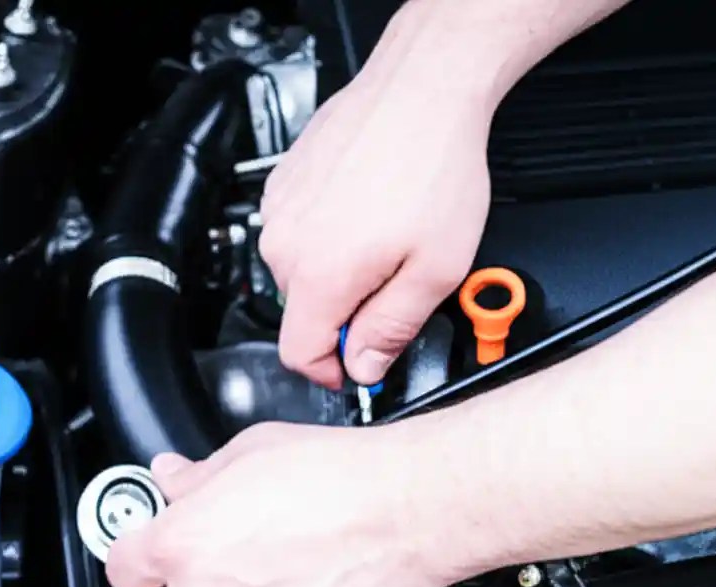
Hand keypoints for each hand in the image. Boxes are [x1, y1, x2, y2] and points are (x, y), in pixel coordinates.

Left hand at [104, 422, 469, 586]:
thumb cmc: (338, 477)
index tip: (152, 546)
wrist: (408, 512)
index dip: (137, 553)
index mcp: (183, 543)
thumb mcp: (249, 451)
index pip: (120, 567)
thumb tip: (171, 477)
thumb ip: (195, 476)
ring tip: (272, 571)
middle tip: (206, 564)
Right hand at [258, 11, 497, 387]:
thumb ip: (393, 329)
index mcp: (319, 274)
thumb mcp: (436, 269)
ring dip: (338, 271)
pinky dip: (328, 235)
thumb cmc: (433, 165)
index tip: (360, 361)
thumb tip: (364, 366)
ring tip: (385, 235)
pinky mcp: (282, 184)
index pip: (299, 356)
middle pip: (303, 313)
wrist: (421, 88)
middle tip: (397, 282)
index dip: (334, 370)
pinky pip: (298, 233)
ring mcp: (279, 210)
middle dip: (345, 313)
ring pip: (300, 273)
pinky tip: (368, 209)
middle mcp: (285, 243)